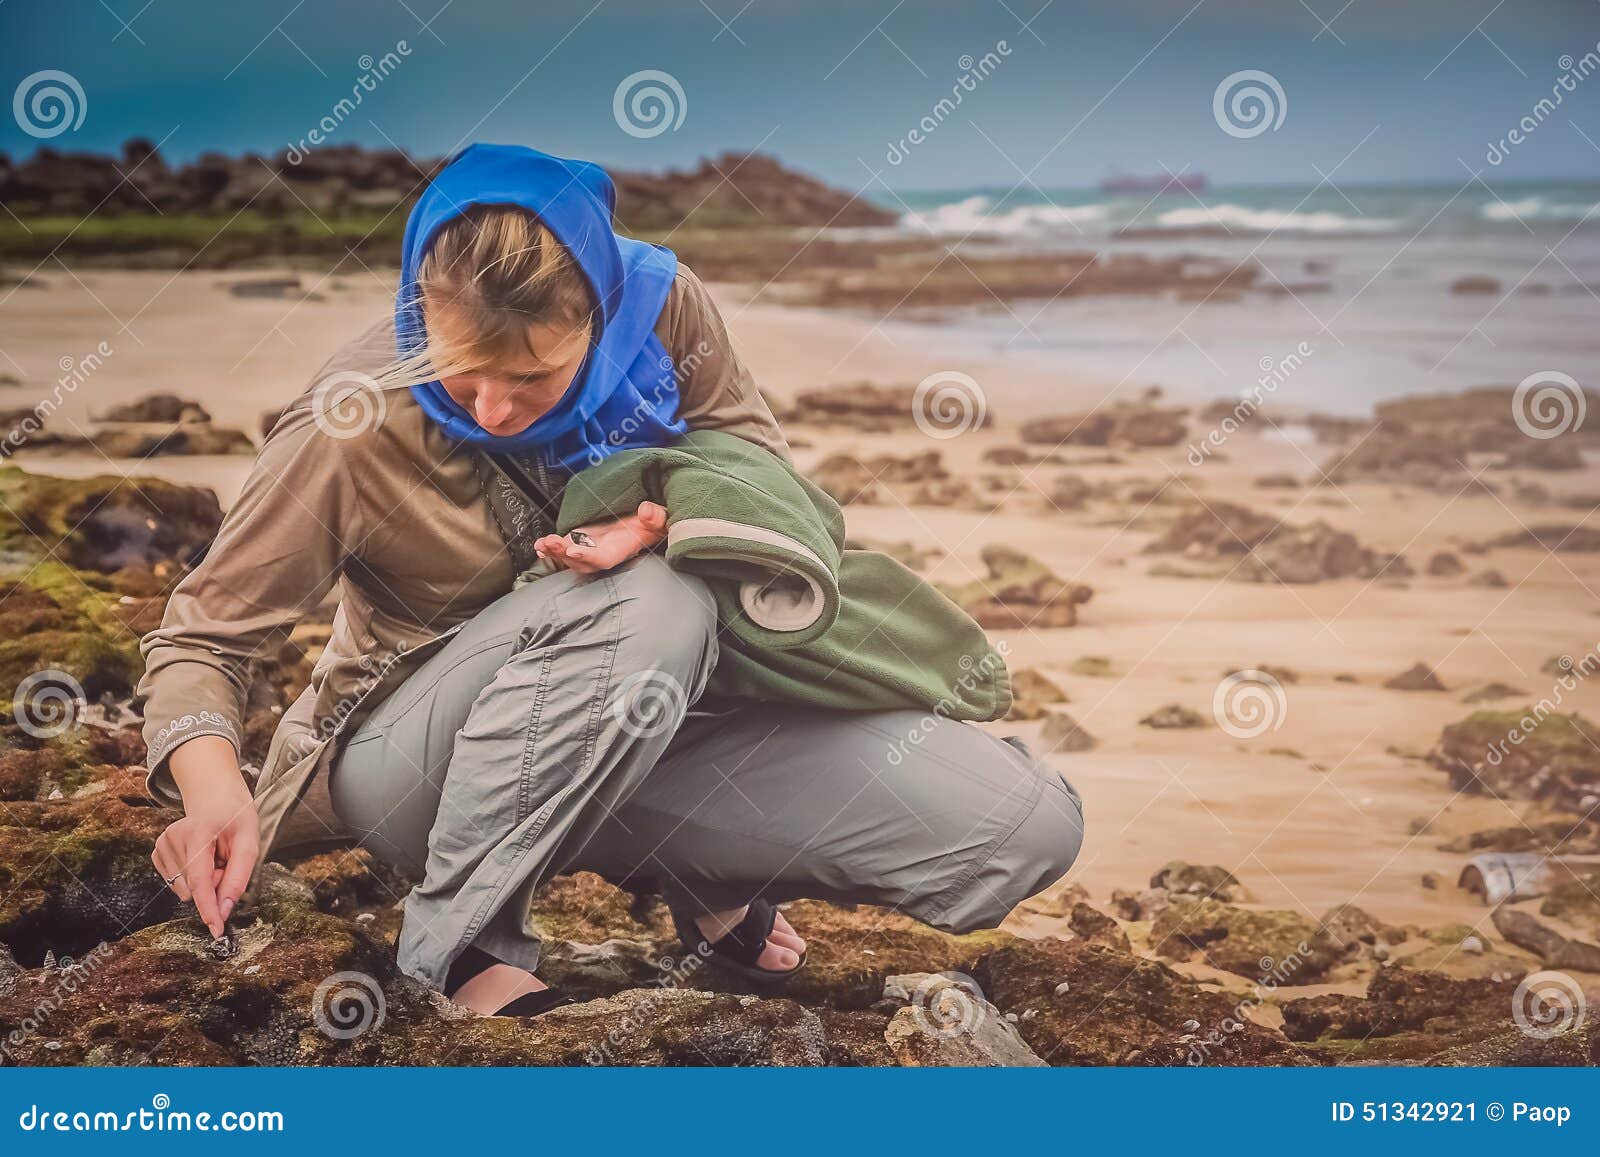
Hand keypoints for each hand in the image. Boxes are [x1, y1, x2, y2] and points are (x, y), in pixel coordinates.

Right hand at [154, 735, 258, 937]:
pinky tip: (201, 858)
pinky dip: (193, 878)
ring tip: (214, 857)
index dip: (208, 908)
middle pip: (194, 887)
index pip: (200, 879)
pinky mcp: (157, 853)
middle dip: (214, 885)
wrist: (216, 799)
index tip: (216, 930)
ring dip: (204, 881)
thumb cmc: (236, 819)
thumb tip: (224, 910)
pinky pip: (177, 883)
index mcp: (196, 832)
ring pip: (185, 888)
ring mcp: (161, 844)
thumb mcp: (249, 843)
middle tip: (226, 862)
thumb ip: (238, 877)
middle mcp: (172, 837)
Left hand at [535, 501, 667, 575]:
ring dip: (556, 551)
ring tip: (543, 543)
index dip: (589, 557)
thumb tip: (646, 510)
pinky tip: (540, 545)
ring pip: (571, 556)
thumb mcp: (660, 519)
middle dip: (564, 555)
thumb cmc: (654, 523)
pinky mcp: (584, 538)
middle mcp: (605, 552)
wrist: (647, 521)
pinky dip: (553, 548)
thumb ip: (655, 516)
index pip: (604, 558)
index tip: (574, 551)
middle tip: (552, 542)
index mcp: (622, 549)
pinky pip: (567, 547)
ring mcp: (593, 546)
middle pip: (582, 562)